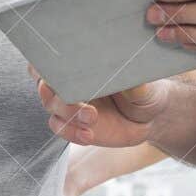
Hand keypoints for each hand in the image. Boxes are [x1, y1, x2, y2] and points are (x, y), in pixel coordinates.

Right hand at [29, 65, 168, 148]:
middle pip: (47, 86)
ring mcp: (71, 106)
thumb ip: (134, 84)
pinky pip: (62, 129)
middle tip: (81, 100)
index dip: (46, 64)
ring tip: (91, 119)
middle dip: (58, 93)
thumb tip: (128, 80)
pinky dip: (72, 133)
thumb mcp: (145, 86)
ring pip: (53, 108)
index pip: (53, 59)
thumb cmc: (144, 91)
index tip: (59, 72)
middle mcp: (71, 84)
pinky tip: (89, 135)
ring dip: (68, 114)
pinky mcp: (75, 126)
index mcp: (83, 65)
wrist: (148, 117)